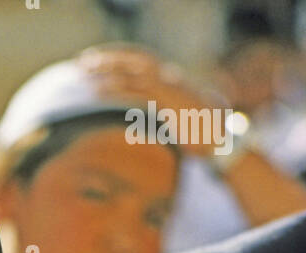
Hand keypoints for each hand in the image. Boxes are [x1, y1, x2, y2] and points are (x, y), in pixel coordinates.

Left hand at [78, 46, 227, 157]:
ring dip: (107, 73)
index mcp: (172, 79)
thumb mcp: (180, 117)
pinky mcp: (167, 105)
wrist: (222, 141)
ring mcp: (169, 90)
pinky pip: (137, 93)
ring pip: (133, 74)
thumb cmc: (201, 133)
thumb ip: (162, 110)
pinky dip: (117, 90)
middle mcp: (170, 79)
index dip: (120, 57)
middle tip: (83, 62)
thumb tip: (146, 115)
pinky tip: (100, 92)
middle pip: (135, 61)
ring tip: (84, 76)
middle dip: (108, 59)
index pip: (142, 60)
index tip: (98, 59)